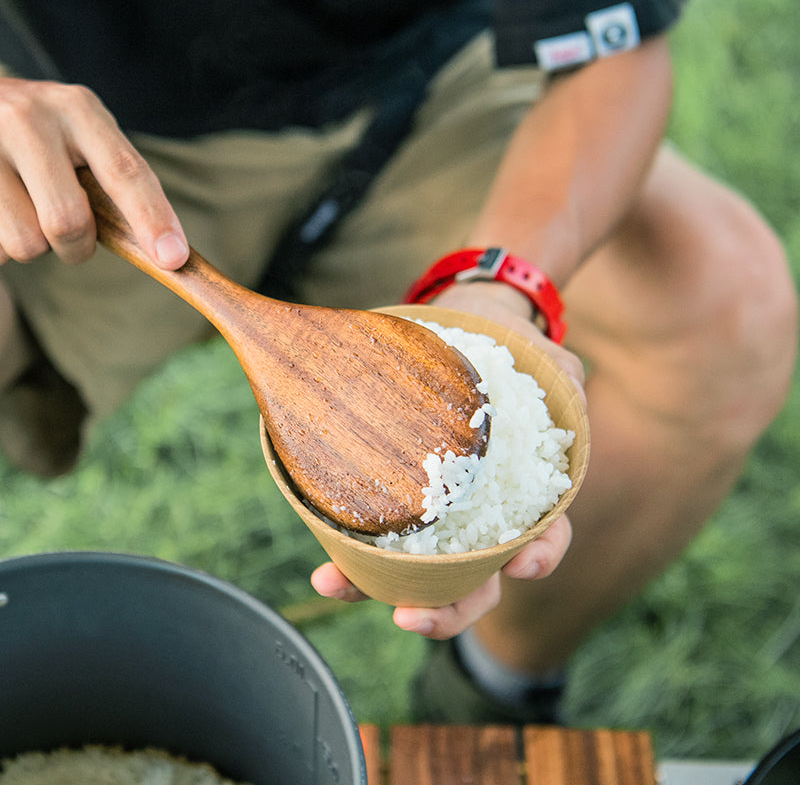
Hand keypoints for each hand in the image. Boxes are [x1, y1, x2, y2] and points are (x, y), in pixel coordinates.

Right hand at [0, 77, 187, 267]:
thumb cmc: (47, 140)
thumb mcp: (85, 139)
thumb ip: (118, 185)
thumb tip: (168, 253)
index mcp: (78, 109)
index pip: (126, 173)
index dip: (152, 220)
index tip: (172, 260)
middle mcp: (27, 117)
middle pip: (68, 222)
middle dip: (78, 248)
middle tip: (73, 238)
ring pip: (25, 242)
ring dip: (33, 246)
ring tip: (24, 211)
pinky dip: (1, 245)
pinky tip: (1, 208)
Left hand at [311, 278, 584, 637]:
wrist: (466, 331)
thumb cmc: (512, 357)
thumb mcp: (545, 364)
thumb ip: (564, 381)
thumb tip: (570, 385)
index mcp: (523, 497)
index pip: (542, 538)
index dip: (538, 558)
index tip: (521, 566)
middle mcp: (478, 519)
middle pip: (473, 581)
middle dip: (445, 609)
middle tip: (411, 616)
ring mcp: (432, 515)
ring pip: (412, 571)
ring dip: (376, 589)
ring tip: (338, 584)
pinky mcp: (391, 500)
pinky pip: (371, 539)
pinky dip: (348, 558)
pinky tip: (325, 565)